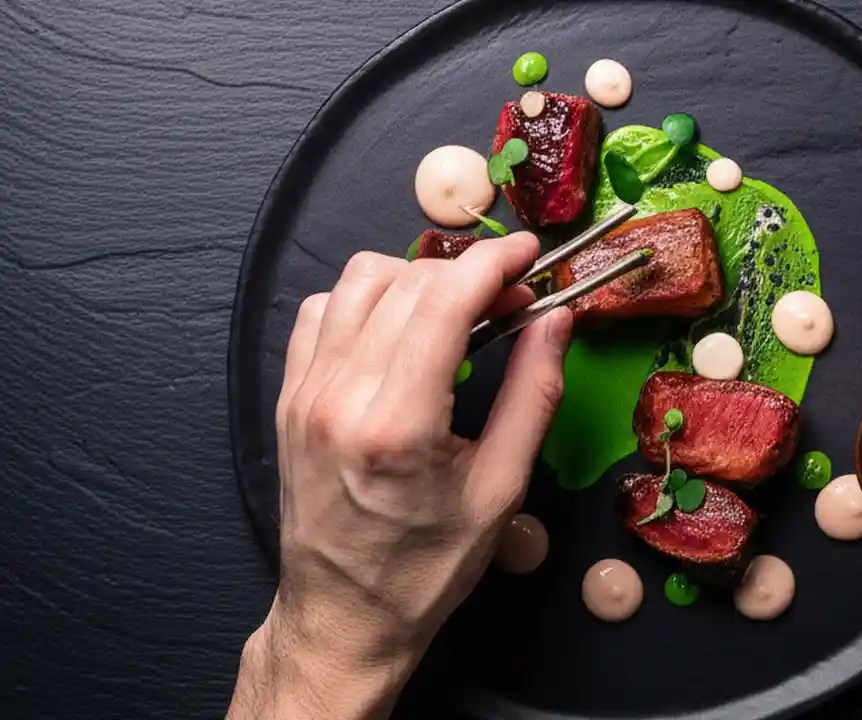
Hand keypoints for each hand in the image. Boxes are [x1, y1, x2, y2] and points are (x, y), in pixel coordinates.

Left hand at [228, 235, 571, 719]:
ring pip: (358, 280)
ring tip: (459, 308)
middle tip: (513, 297)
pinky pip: (322, 310)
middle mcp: (339, 395)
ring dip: (417, 278)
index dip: (494, 261)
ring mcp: (305, 392)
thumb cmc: (426, 567)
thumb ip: (534, 394)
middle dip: (468, 271)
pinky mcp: (288, 396)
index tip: (530, 252)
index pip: (444, 299)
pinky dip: (367, 300)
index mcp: (397, 423)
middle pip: (407, 281)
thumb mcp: (501, 489)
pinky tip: (400, 329)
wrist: (343, 616)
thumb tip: (556, 319)